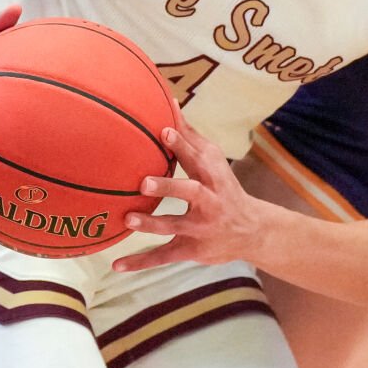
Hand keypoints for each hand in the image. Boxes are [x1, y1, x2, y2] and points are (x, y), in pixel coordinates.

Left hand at [111, 117, 266, 273]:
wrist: (251, 231)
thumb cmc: (223, 187)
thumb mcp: (214, 163)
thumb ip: (191, 137)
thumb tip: (169, 103)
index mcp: (213, 176)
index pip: (198, 158)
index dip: (182, 144)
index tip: (165, 130)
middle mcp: (209, 201)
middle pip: (190, 192)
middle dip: (168, 187)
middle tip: (143, 182)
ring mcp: (200, 228)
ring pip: (174, 225)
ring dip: (151, 223)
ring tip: (128, 219)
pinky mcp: (190, 249)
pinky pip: (164, 256)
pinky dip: (140, 262)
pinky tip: (116, 265)